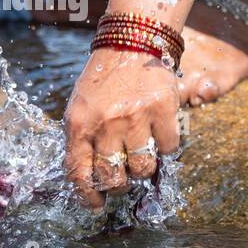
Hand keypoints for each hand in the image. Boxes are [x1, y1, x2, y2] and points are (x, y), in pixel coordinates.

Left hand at [64, 47, 181, 209]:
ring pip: (142, 168)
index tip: (96, 205)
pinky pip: (169, 148)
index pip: (78, 173)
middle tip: (123, 175)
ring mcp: (135, 117)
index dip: (88, 196)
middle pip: (112, 178)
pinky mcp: (163, 110)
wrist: (131, 42)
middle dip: (118, 184)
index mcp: (79, 123)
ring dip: (143, 166)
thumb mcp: (81, 106)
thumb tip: (90, 178)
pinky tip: (158, 131)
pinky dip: (166, 145)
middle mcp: (105, 122)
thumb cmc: (104, 79)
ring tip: (140, 149)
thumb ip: (82, 139)